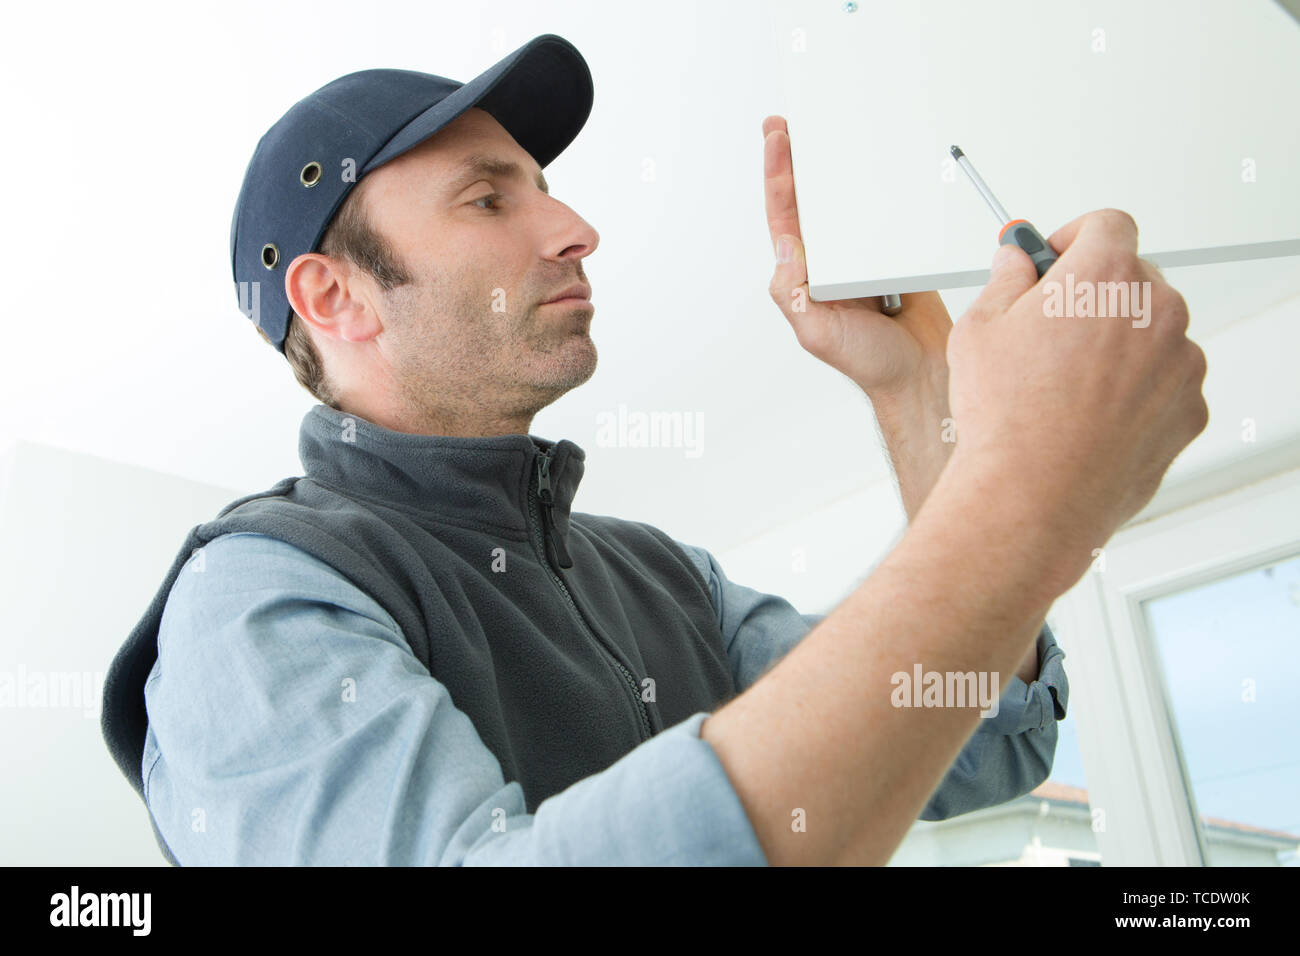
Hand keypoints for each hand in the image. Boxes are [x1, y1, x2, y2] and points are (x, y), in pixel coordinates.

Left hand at [763, 115, 951, 397]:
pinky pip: (890, 213)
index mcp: (806, 274)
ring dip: (841, 168)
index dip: (779, 173)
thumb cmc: (869, 362)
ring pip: (849, 201)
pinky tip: (885, 165)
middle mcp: (831, 260)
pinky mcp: (897, 251)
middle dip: (802, 158)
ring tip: (834, 130)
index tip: (777, 136)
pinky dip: (886, 189)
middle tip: (796, 119)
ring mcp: (863, 254)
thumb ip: (796, 296)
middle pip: (814, 198)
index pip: (785, 214)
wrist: (923, 374)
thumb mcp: (818, 333)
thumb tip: (785, 249)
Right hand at [946, 209, 1208, 569]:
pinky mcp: (1189, 408)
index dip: (1075, 236)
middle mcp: (1156, 309)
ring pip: (1152, 332)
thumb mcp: (979, 329)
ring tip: (1065, 385)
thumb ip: (1006, 280)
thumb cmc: (1006, 417)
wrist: (1033, 494)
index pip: (1108, 223)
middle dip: (1095, 294)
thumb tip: (1016, 264)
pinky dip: (1136, 390)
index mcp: (1105, 275)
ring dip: (1118, 343)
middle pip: (1133, 277)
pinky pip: (1165, 383)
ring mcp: (1180, 361)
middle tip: (1050, 328)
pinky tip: (1089, 416)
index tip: (1057, 258)